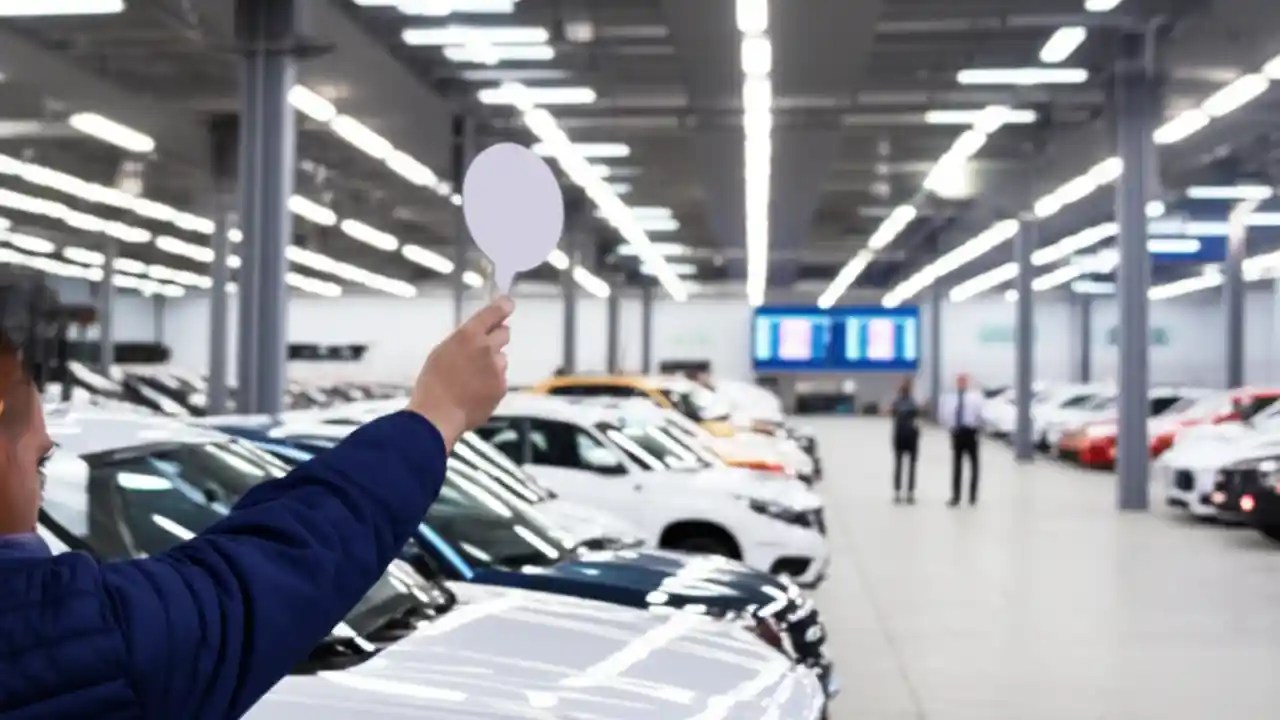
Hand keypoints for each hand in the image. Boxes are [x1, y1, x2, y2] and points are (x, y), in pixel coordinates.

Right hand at [408, 297, 513, 447]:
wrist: (438, 415)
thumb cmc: (433, 383)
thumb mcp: (442, 352)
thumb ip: (464, 341)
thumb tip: (479, 337)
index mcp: (469, 335)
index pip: (494, 313)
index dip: (503, 306)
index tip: (508, 303)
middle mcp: (487, 348)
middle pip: (505, 333)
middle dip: (497, 337)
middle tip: (484, 349)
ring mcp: (497, 369)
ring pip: (501, 359)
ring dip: (492, 365)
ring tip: (471, 380)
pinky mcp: (502, 387)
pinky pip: (500, 379)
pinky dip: (491, 384)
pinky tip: (475, 393)